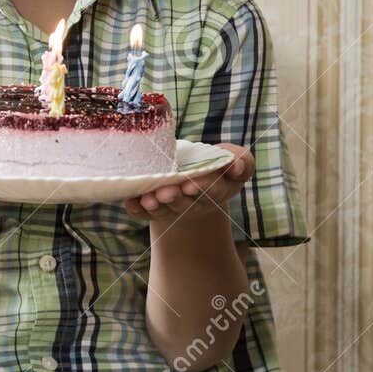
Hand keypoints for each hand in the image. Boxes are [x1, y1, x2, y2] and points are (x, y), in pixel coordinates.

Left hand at [123, 144, 253, 221]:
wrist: (193, 175)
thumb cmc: (216, 164)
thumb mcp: (234, 158)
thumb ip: (241, 160)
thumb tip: (237, 166)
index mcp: (217, 191)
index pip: (212, 191)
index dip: (202, 188)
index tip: (191, 183)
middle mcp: (195, 204)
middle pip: (185, 204)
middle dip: (175, 199)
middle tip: (165, 192)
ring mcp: (173, 209)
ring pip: (163, 211)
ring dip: (154, 206)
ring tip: (148, 198)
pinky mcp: (153, 210)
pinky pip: (143, 213)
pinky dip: (136, 209)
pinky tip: (131, 202)